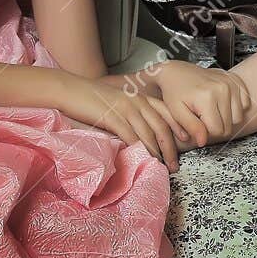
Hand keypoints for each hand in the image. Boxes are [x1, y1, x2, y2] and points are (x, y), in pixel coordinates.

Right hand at [58, 75, 183, 170]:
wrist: (70, 90)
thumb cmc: (91, 98)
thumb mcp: (117, 102)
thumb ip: (132, 114)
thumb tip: (143, 135)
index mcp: (139, 97)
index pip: (166, 112)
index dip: (179, 128)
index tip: (186, 143)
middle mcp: (136, 101)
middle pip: (161, 127)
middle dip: (171, 148)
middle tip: (175, 165)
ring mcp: (125, 109)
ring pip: (148, 134)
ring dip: (157, 153)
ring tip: (161, 167)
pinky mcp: (113, 117)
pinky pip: (131, 136)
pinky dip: (139, 150)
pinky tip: (142, 160)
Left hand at [141, 60, 252, 147]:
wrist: (177, 72)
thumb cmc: (175, 90)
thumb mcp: (176, 111)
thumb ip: (191, 127)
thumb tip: (202, 141)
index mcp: (207, 97)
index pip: (217, 131)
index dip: (206, 133)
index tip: (197, 123)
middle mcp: (222, 89)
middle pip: (228, 127)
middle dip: (215, 126)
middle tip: (202, 116)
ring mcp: (231, 84)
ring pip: (238, 118)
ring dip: (225, 118)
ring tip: (210, 109)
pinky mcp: (236, 81)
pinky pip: (244, 105)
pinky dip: (233, 107)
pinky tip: (220, 102)